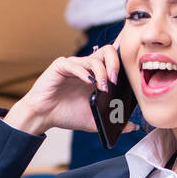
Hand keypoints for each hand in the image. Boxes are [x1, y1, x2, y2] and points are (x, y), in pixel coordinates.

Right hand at [4, 44, 140, 135]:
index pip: (113, 59)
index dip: (122, 62)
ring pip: (94, 58)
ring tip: (103, 88)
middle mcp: (86, 67)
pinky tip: (89, 82)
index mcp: (96, 75)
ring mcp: (74, 65)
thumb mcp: (94, 120)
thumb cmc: (66, 114)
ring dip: (102, 72)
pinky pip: (74, 64)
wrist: (43, 117)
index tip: (128, 77)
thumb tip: (132, 127)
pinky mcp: (60, 66)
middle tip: (115, 81)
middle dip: (115, 64)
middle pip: (107, 50)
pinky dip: (84, 72)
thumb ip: (112, 121)